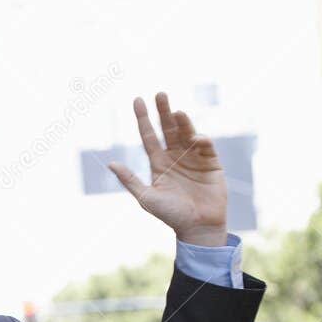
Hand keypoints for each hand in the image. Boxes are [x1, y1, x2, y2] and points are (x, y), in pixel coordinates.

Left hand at [108, 91, 227, 244]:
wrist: (198, 227)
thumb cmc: (171, 215)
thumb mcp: (146, 198)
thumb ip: (130, 180)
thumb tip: (110, 164)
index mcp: (158, 163)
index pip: (149, 136)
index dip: (143, 118)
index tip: (137, 100)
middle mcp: (175, 156)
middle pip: (168, 128)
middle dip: (164, 111)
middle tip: (160, 94)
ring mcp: (193, 158)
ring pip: (186, 132)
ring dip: (182, 121)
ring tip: (176, 112)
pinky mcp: (211, 162)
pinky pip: (205, 145)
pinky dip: (199, 139)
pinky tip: (194, 139)